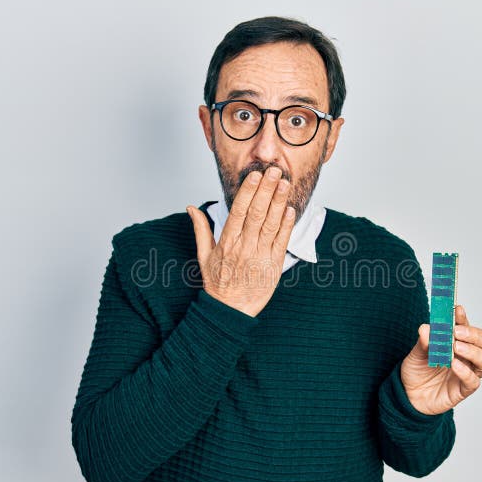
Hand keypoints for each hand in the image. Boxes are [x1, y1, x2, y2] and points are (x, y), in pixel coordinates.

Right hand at [187, 167, 294, 316]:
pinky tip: (290, 210)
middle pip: (257, 213)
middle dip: (266, 190)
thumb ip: (200, 229)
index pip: (238, 211)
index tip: (255, 175)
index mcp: (226, 242)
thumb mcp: (204, 255)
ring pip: (271, 225)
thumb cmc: (217, 282)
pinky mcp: (273, 266)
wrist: (230, 311)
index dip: (248, 192)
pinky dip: (286, 225)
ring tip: (285, 184)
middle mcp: (243, 247)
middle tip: (274, 170)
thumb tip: (191, 207)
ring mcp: (259, 256)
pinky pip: (281, 242)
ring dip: (279, 202)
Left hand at [400, 305, 481, 414]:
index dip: (465, 318)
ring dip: (475, 352)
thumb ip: (423, 342)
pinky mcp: (463, 390)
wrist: (408, 395)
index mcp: (458, 343)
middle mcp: (467, 357)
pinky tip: (454, 365)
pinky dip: (466, 372)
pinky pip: (474, 381)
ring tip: (457, 347)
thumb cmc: (417, 371)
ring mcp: (468, 373)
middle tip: (458, 333)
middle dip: (477, 335)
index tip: (457, 310)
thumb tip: (426, 328)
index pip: (469, 327)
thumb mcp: (415, 353)